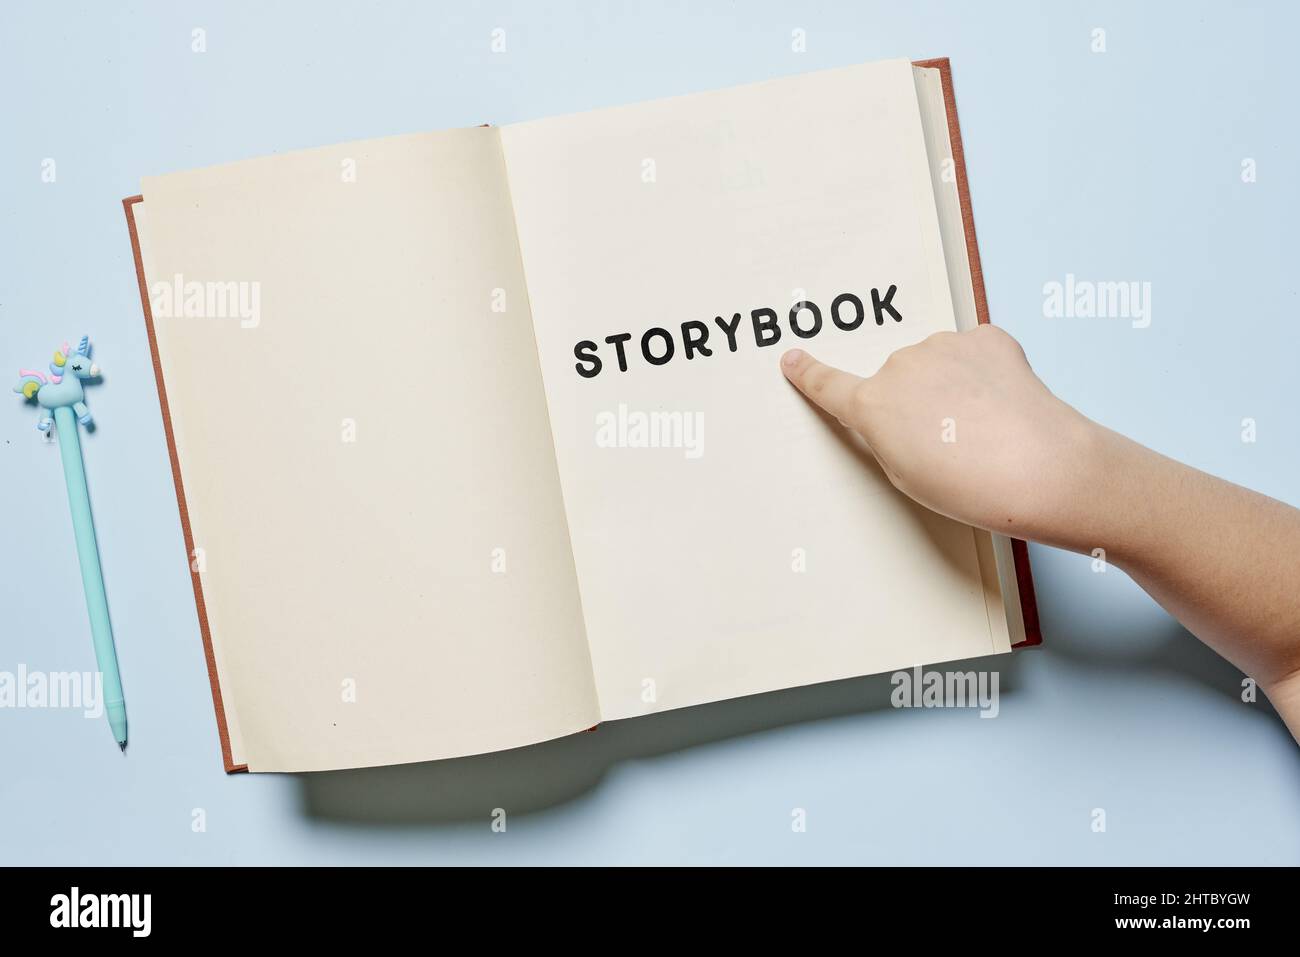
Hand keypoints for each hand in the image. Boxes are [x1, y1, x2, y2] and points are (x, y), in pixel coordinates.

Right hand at [780, 325, 1109, 551]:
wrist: (1036, 467)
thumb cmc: (970, 485)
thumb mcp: (906, 475)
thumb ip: (889, 436)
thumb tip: (904, 412)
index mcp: (872, 406)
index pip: (828, 386)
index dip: (808, 374)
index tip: (793, 360)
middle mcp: (900, 367)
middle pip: (898, 379)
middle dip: (917, 401)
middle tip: (949, 439)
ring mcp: (943, 346)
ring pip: (938, 362)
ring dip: (953, 385)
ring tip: (982, 425)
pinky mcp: (985, 338)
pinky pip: (974, 351)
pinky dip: (985, 371)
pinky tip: (1002, 402)